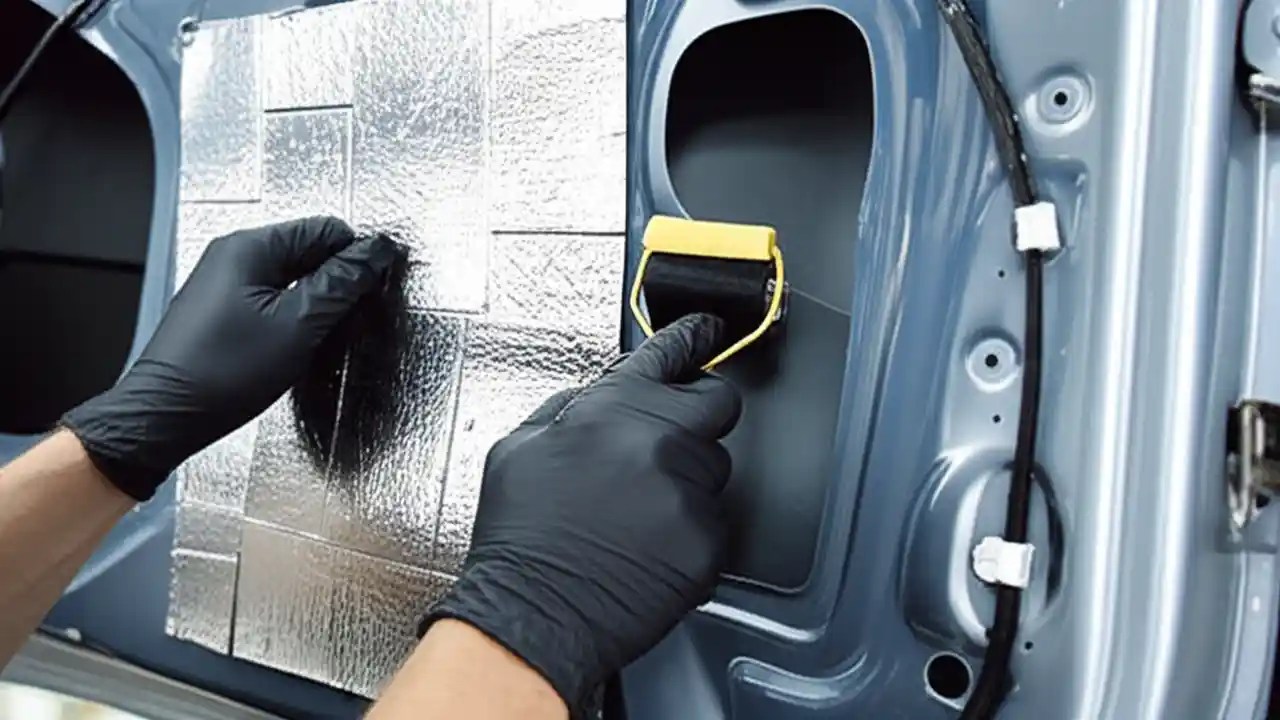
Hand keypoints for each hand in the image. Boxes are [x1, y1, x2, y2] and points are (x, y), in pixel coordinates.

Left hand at [62, 216, 396, 500]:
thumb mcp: (299, 326)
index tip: (373, 290)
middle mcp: (234, 256)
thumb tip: (377, 252)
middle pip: (309, 252)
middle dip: (337, 282)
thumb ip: (342, 284)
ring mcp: (225, 284)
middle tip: (349, 322)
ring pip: (292, 279)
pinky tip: (295, 347)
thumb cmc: (222, 373)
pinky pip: (272, 301)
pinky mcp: (221, 311)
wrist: (165, 417)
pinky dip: (293, 318)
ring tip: (320, 339)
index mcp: (251, 247)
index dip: (358, 258)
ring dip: (315, 304)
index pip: (327, 229)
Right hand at [424, 313, 742, 715]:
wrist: (534, 613)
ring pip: (715, 468)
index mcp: (614, 408)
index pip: (672, 350)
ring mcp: (689, 492)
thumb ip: (570, 409)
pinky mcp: (707, 541)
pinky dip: (688, 532)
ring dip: (687, 480)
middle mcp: (660, 440)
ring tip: (638, 514)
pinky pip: (713, 522)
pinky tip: (648, 548)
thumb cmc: (522, 539)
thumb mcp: (520, 447)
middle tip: (673, 438)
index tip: (708, 330)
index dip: (694, 337)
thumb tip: (599, 398)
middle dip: (699, 413)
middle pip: (718, 402)